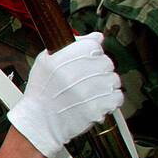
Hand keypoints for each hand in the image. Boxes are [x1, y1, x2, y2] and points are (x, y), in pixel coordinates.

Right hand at [7, 32, 122, 157]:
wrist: (39, 121)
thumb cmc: (41, 92)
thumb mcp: (45, 61)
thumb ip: (71, 46)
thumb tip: (96, 36)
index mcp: (67, 57)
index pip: (95, 45)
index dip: (90, 54)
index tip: (84, 63)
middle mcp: (81, 70)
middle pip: (107, 62)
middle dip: (98, 70)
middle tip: (85, 81)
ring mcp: (92, 89)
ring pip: (114, 79)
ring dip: (105, 86)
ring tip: (89, 93)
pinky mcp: (100, 106)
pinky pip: (117, 97)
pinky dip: (109, 100)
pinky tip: (95, 102)